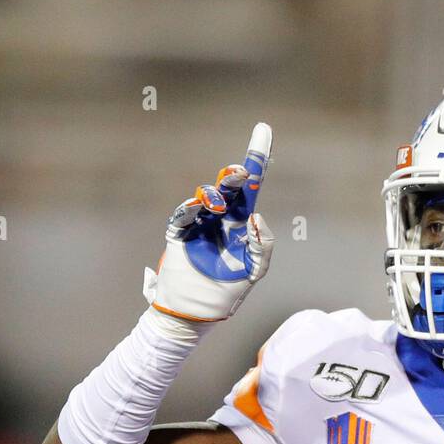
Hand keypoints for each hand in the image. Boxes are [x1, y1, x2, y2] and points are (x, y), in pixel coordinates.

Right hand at [143, 122, 274, 322]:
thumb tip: (258, 217)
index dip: (256, 161)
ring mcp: (198, 225)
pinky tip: (200, 207)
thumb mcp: (252, 272)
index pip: (250, 189)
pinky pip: (184, 216)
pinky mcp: (179, 234)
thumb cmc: (225, 293)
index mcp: (240, 224)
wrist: (194, 313)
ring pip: (207, 198)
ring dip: (215, 196)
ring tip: (219, 203)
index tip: (264, 130)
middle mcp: (220, 219)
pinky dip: (191, 209)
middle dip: (234, 176)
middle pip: (228, 188)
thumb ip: (262, 248)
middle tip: (241, 172)